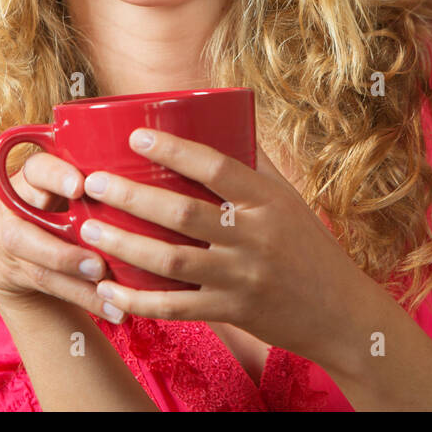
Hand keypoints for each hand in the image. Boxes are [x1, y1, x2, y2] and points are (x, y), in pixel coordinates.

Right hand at [0, 150, 122, 321]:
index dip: (55, 178)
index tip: (80, 187)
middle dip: (62, 254)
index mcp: (27, 179)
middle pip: (21, 235)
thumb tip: (153, 173)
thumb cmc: (54, 200)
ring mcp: (6, 249)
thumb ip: (92, 177)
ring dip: (77, 285)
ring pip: (38, 270)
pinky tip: (115, 309)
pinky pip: (51, 291)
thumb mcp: (63, 181)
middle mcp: (8, 213)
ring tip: (109, 291)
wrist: (4, 242)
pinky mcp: (15, 277)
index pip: (35, 171)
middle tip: (98, 266)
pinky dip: (85, 300)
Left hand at [75, 128, 376, 360]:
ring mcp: (242, 277)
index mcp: (268, 201)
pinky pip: (178, 307)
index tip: (135, 137)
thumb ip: (256, 165)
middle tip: (93, 184)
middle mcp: (255, 237)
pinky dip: (141, 301)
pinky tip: (110, 292)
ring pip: (173, 261)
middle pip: (184, 213)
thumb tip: (225, 117)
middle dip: (132, 197)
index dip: (175, 150)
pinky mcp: (233, 311)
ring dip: (126, 246)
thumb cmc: (310, 248)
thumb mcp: (289, 200)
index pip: (218, 167)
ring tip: (88, 231)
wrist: (343, 314)